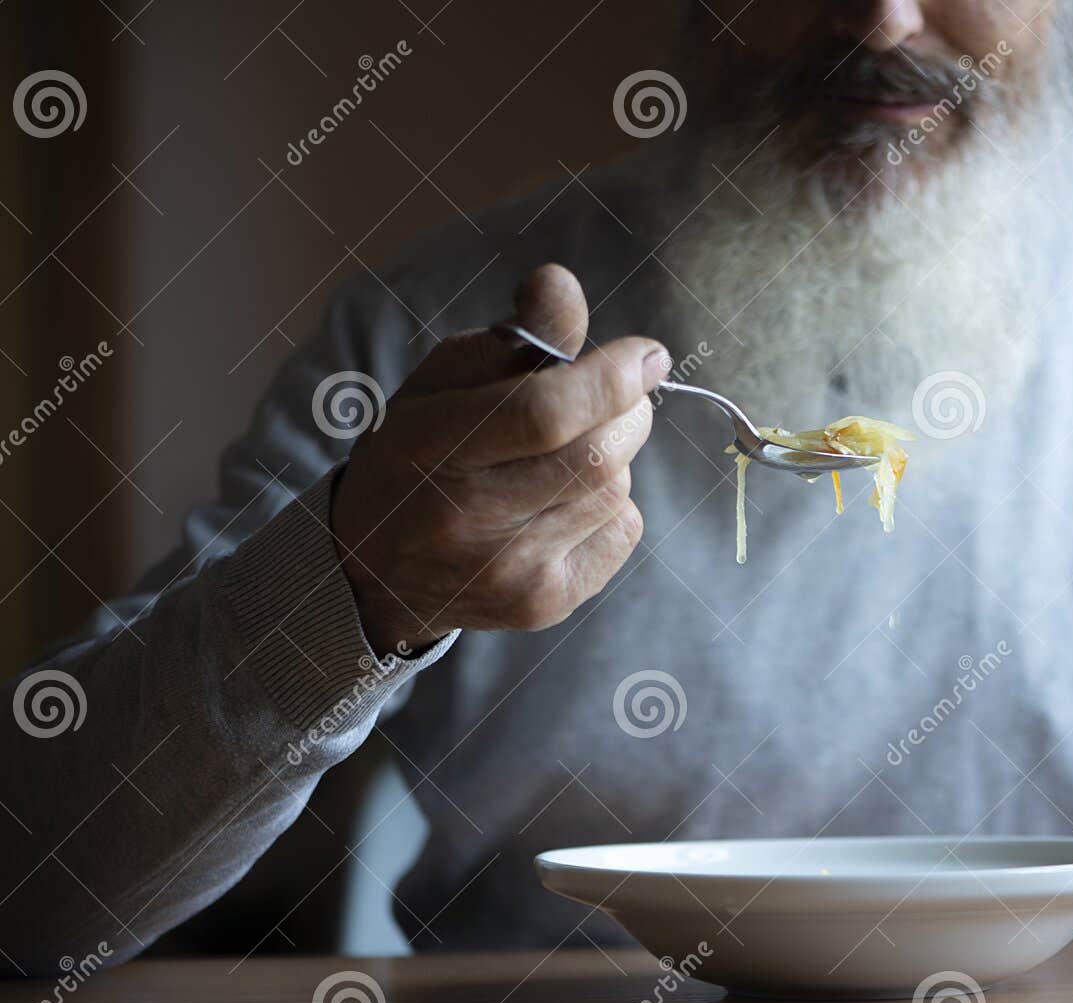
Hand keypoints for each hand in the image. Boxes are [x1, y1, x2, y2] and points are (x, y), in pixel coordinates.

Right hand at [330, 264, 666, 653]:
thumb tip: (562, 284)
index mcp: (431, 447)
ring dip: (611, 457)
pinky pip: (622, 531)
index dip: (609, 378)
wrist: (378, 574)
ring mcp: (510, 571)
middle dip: (622, 412)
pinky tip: (563, 503)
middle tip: (604, 400)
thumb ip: (513, 336)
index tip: (647, 354)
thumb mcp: (445, 381)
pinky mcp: (545, 603)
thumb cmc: (420, 454)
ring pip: (615, 490)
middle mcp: (468, 520)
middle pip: (596, 454)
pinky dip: (611, 505)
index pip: (543, 413)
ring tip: (564, 455)